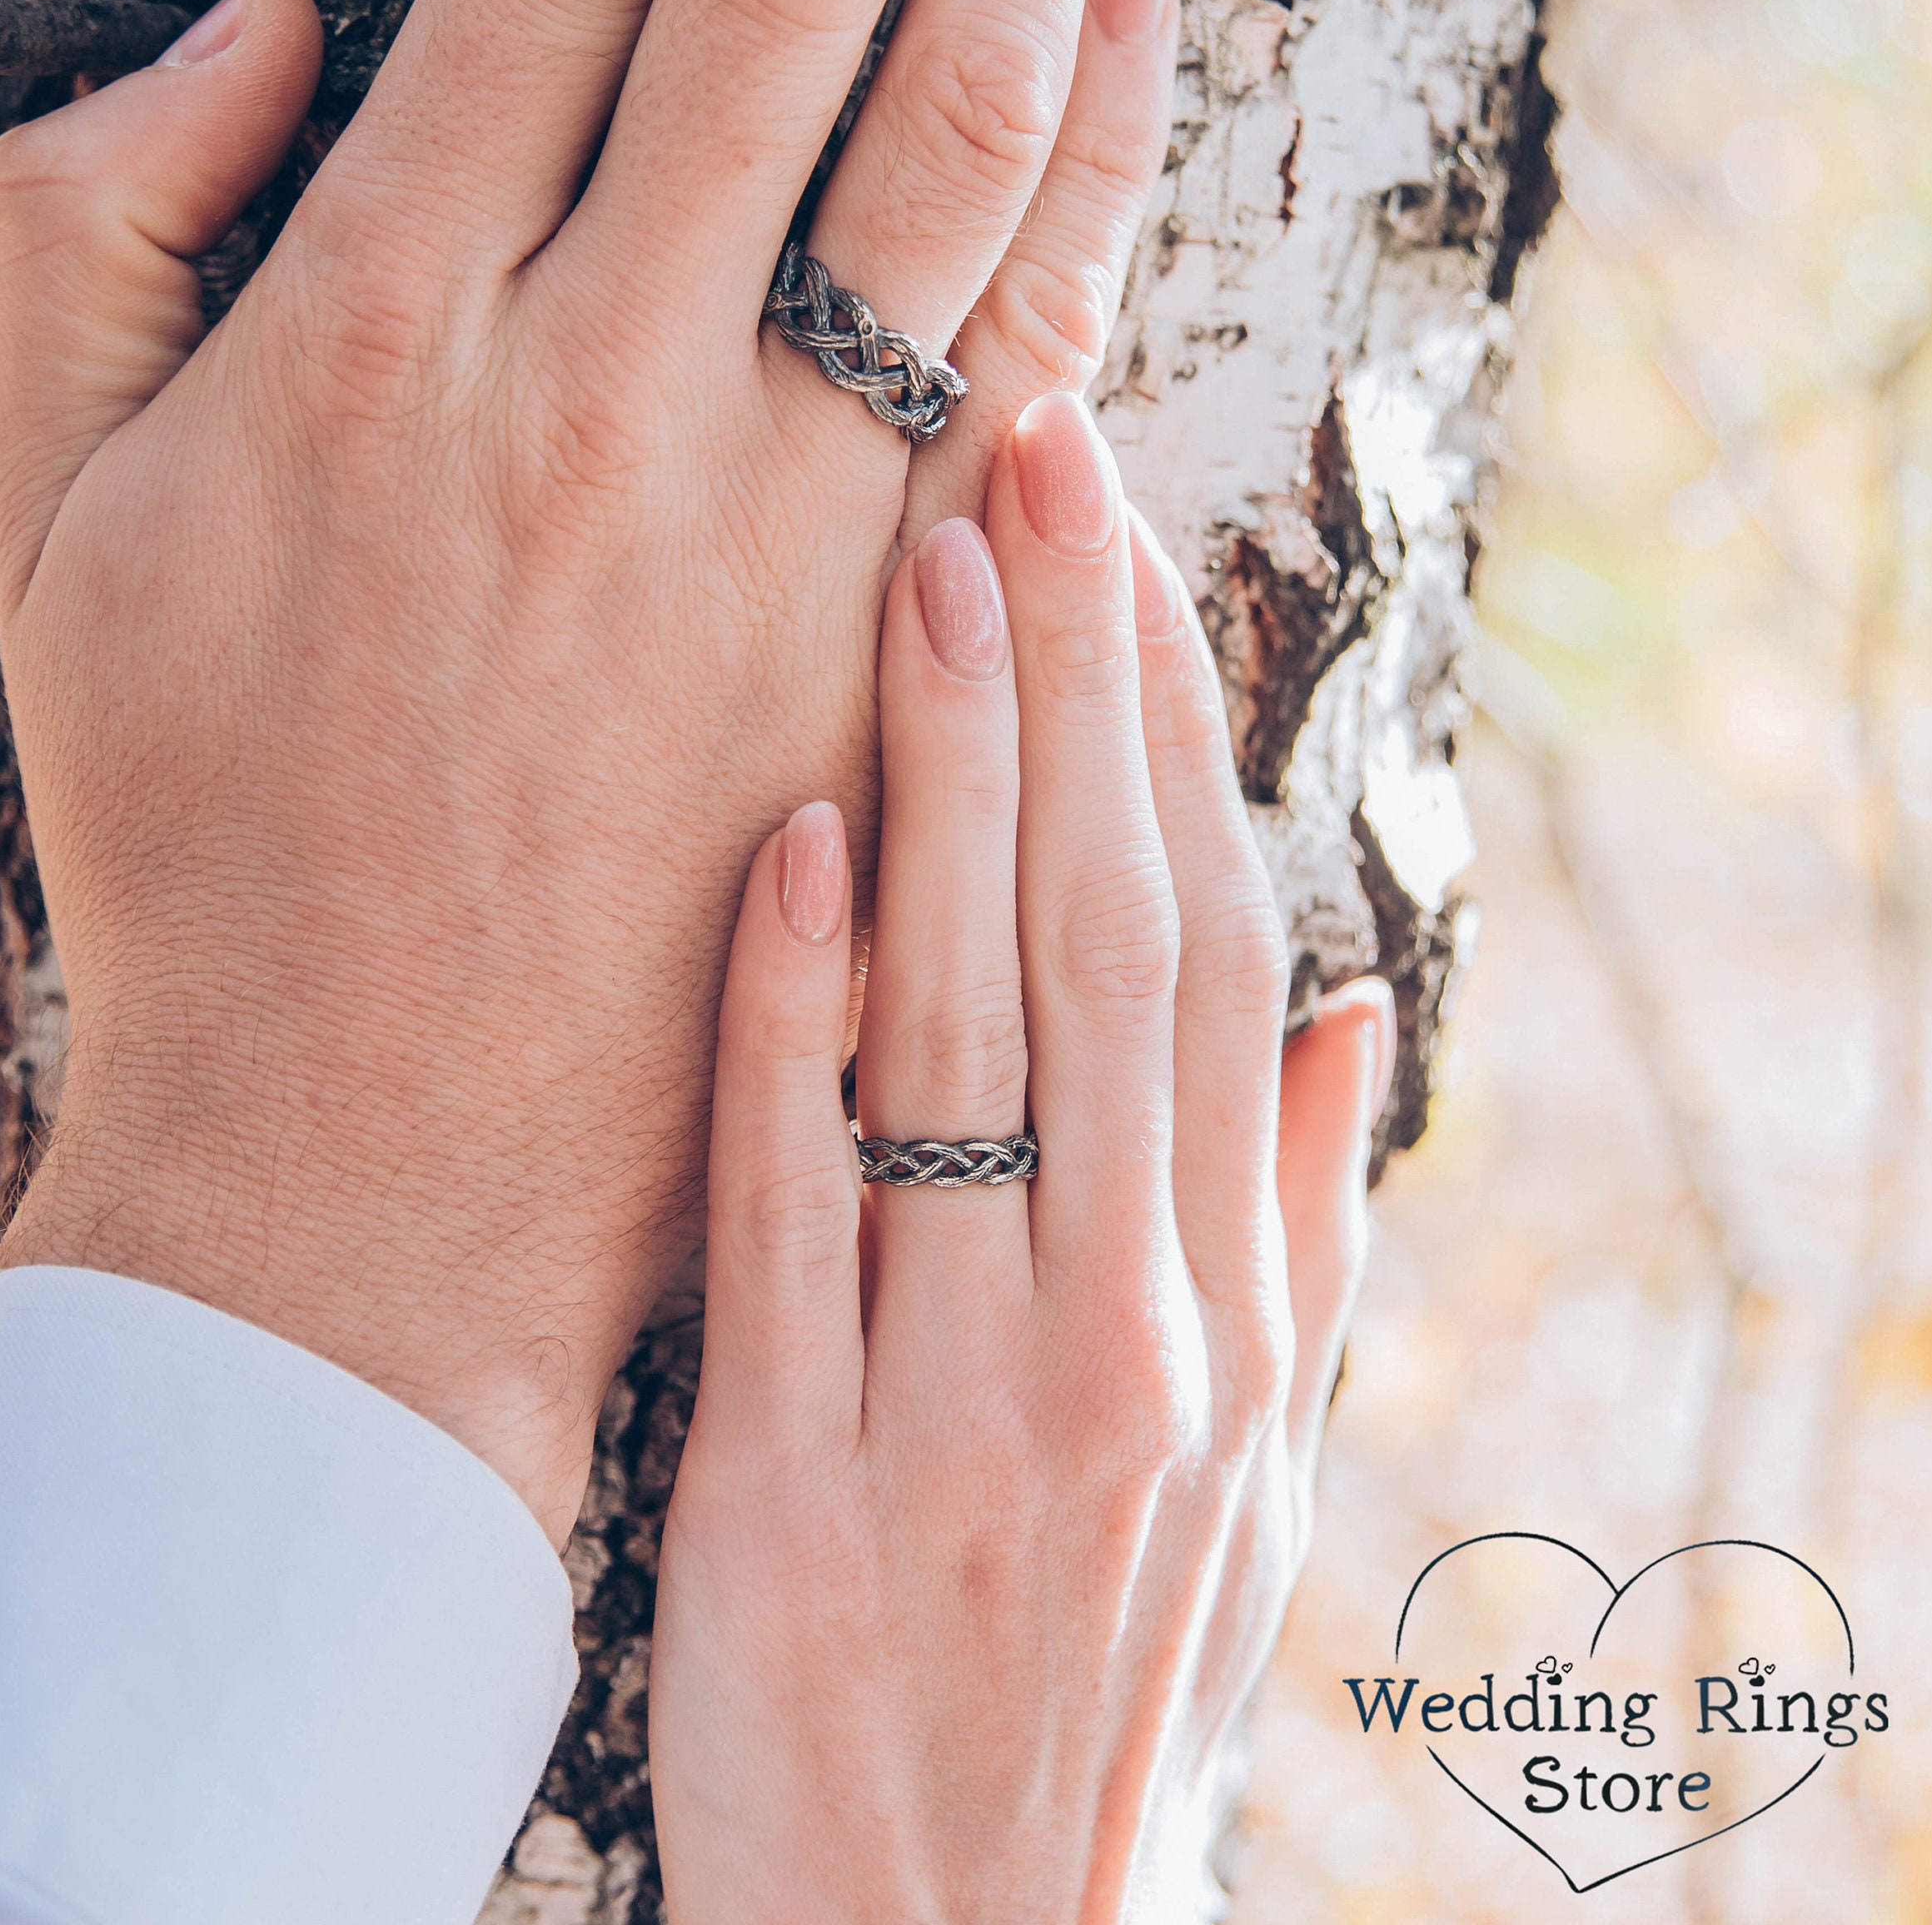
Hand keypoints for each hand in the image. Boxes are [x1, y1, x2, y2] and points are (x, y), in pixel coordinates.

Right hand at [0, 0, 1177, 1539]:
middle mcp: (590, 397)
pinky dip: (1092, 157)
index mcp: (371, 340)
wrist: (368, 1172)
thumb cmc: (200, 844)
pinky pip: (1019, 350)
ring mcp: (770, 525)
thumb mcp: (50, 533)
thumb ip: (106, 239)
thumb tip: (264, 22)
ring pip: (939, 127)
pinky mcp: (889, 637)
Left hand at [649, 393, 1392, 1916]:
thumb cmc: (1087, 1682)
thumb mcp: (1252, 1488)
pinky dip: (794, 1026)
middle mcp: (1126, 1336)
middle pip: (1109, 948)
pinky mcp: (791, 1503)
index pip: (1209, 955)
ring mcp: (965, 1413)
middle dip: (1077, 685)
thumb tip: (1340, 1009)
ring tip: (930, 560)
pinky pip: (794, 1220)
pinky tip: (791, 842)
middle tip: (1030, 449)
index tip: (1118, 535)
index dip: (1170, 731)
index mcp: (1225, 1313)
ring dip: (959, 787)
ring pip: (974, 1042)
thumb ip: (1297, 1242)